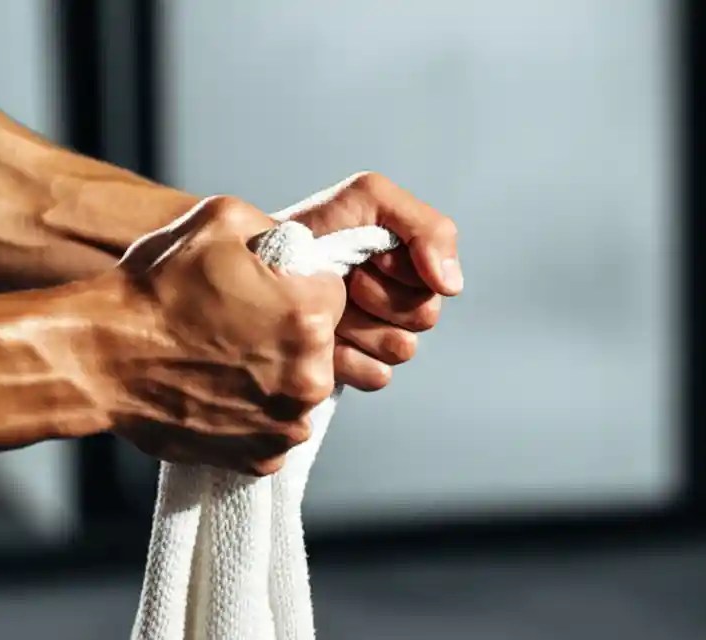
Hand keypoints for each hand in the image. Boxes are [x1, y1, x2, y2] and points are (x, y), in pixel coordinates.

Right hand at [89, 196, 345, 474]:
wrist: (99, 356)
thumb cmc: (154, 289)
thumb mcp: (220, 219)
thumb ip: (278, 229)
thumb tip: (300, 248)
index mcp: (309, 315)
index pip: (331, 292)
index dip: (296, 285)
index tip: (264, 290)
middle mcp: (309, 376)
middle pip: (321, 345)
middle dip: (288, 332)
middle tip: (237, 324)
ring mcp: (287, 423)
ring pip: (300, 388)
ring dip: (274, 374)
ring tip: (223, 358)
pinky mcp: (261, 456)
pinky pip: (274, 427)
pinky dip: (254, 413)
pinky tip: (219, 390)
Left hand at [273, 172, 461, 390]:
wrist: (254, 267)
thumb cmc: (309, 228)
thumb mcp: (369, 198)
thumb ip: (427, 227)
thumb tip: (452, 286)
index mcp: (410, 265)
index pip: (436, 283)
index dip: (398, 269)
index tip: (365, 254)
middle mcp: (401, 304)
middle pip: (423, 317)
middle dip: (377, 296)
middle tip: (343, 280)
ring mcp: (379, 341)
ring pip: (401, 348)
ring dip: (360, 325)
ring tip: (329, 307)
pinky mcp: (356, 372)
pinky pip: (377, 375)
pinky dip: (349, 357)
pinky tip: (325, 338)